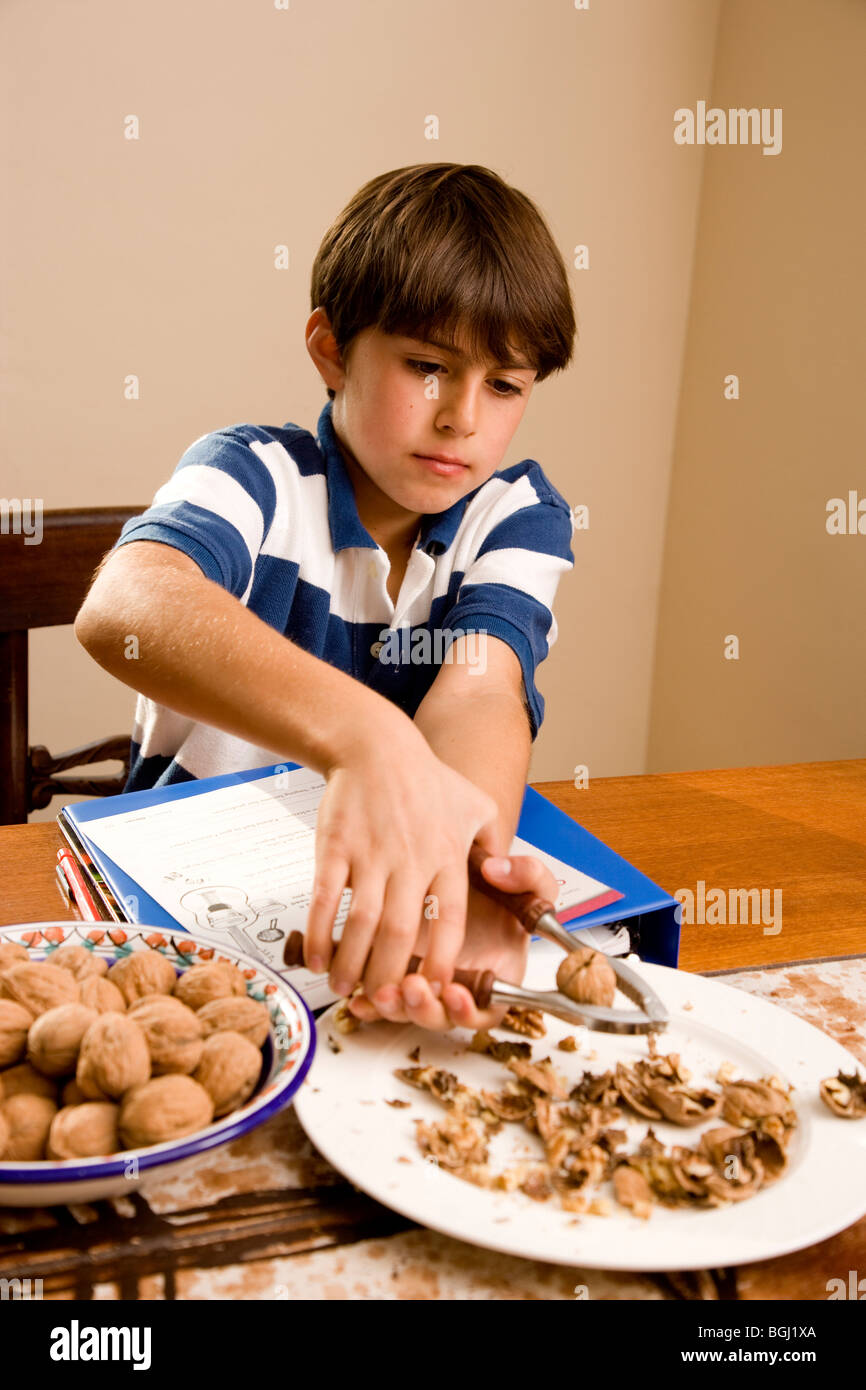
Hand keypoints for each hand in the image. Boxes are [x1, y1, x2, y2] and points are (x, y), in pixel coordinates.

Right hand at [303, 715, 500, 1000]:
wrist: (375, 744)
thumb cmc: (425, 777)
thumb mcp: (476, 806)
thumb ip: (495, 846)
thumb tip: (506, 879)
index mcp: (448, 857)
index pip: (450, 921)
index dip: (443, 962)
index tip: (434, 989)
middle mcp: (412, 860)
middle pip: (402, 933)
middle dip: (388, 976)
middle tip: (378, 1000)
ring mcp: (372, 854)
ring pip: (363, 923)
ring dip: (351, 963)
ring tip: (343, 987)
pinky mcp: (336, 846)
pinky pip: (327, 898)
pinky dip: (321, 933)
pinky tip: (317, 957)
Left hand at [346, 852, 560, 1031]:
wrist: (462, 875)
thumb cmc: (494, 884)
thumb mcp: (526, 875)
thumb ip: (529, 876)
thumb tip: (498, 871)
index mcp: (497, 974)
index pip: (488, 1010)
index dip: (471, 1011)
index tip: (456, 994)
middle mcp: (462, 986)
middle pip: (443, 1017)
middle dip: (426, 1009)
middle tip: (414, 988)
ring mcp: (429, 983)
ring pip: (410, 1011)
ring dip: (397, 1009)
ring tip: (384, 992)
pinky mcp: (399, 974)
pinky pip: (383, 1001)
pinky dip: (370, 1005)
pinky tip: (359, 1000)